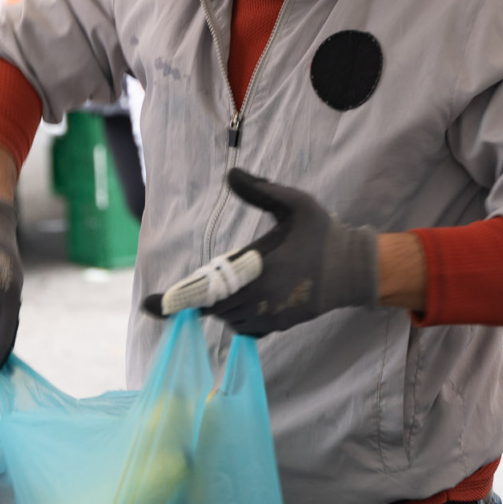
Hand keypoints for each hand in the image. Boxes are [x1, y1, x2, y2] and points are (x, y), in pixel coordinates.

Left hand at [145, 169, 378, 336]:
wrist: (353, 269)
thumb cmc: (322, 233)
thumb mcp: (295, 203)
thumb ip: (260, 190)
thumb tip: (229, 174)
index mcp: (259, 267)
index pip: (207, 289)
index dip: (175, 299)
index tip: (149, 304)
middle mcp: (261, 297)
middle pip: (212, 306)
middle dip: (197, 296)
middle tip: (185, 288)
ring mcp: (270, 315)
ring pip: (226, 318)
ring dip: (217, 305)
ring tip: (220, 286)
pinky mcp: (278, 325)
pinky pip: (244, 328)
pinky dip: (234, 316)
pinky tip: (240, 298)